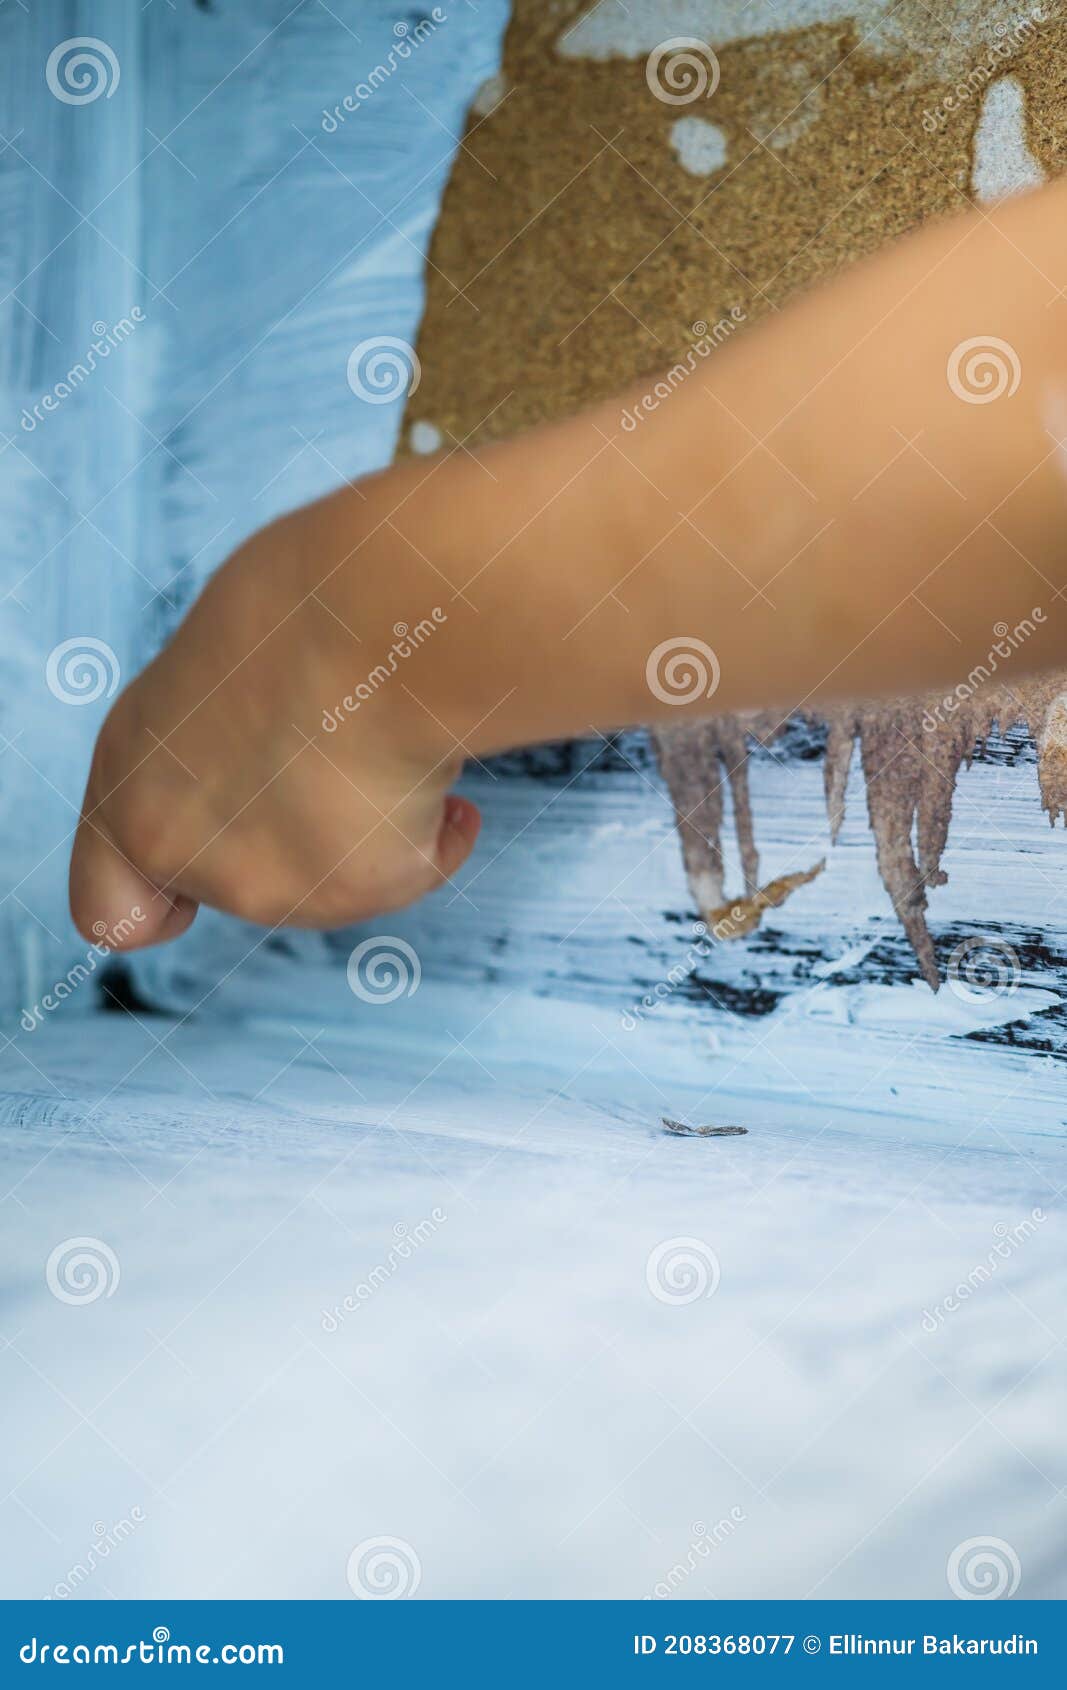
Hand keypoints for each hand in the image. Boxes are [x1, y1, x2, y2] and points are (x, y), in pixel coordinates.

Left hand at [68, 507, 480, 951]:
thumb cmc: (299, 604)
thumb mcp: (220, 670)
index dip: (159, 900)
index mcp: (130, 779)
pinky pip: (415, 865)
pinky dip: (437, 827)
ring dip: (364, 826)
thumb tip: (292, 773)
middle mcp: (183, 846)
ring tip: (386, 733)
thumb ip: (222, 746)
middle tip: (330, 753)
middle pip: (246, 884)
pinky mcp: (358, 890)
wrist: (368, 617)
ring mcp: (267, 882)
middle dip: (293, 837)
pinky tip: (437, 761)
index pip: (109, 910)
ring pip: (333, 881)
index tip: (199, 880)